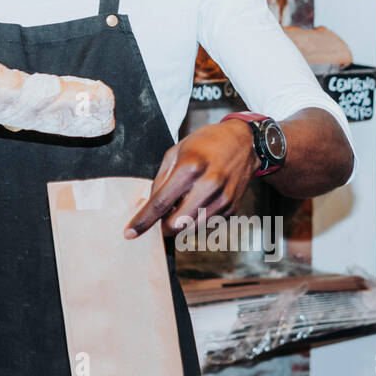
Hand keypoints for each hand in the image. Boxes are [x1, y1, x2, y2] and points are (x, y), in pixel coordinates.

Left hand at [123, 119, 259, 238]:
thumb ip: (161, 179)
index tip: (130, 233)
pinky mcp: (232, 208)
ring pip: (191, 229)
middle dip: (162, 227)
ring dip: (180, 225)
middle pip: (176, 223)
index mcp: (190, 167)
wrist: (245, 142)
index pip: (161, 203)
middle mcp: (209, 185)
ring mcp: (222, 199)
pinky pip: (206, 226)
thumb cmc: (207, 143)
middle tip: (158, 219)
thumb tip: (150, 205)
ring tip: (180, 206)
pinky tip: (196, 205)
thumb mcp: (176, 151)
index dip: (143, 221)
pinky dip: (195, 221)